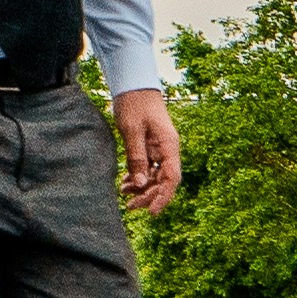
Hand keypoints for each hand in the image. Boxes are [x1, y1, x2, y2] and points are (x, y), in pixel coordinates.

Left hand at [112, 87, 182, 215]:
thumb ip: (137, 157)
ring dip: (142, 188)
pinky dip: (138, 177)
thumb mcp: (132, 130)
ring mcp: (160, 149)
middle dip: (149, 196)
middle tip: (130, 206)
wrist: (133, 85)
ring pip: (156, 177)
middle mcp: (168, 150)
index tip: (151, 212)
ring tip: (124, 193)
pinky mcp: (150, 148)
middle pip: (164, 181)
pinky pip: (148, 168)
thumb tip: (141, 184)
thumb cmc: (134, 103)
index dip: (163, 197)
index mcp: (169, 145)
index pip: (172, 178)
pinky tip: (126, 183)